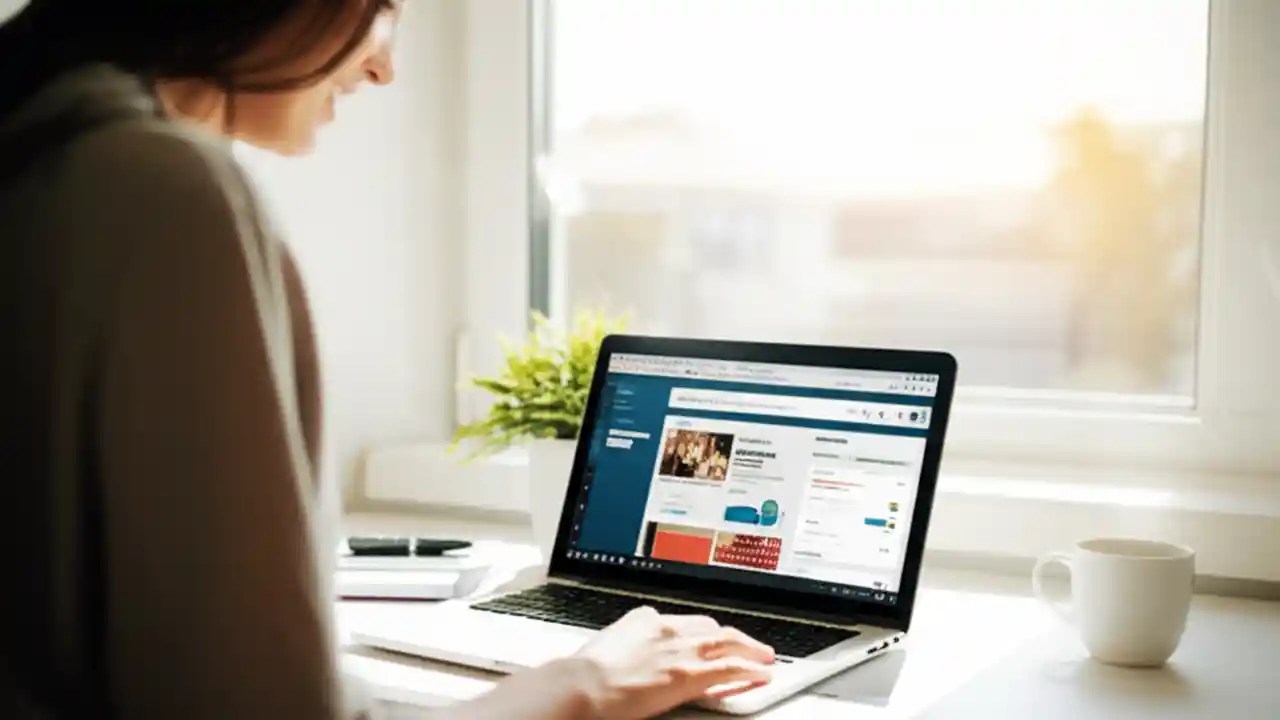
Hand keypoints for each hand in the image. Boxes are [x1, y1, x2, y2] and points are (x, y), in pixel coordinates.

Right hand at [572, 606, 775, 719]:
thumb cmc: (585, 674)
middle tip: (748, 644)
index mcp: (644, 618)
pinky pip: (730, 667)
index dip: (704, 633)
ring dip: (750, 649)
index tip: (713, 639)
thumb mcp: (607, 647)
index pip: (685, 622)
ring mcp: (681, 649)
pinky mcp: (690, 673)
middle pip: (710, 628)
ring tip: (765, 657)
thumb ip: (628, 645)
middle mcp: (668, 628)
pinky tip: (761, 673)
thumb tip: (631, 655)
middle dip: (732, 636)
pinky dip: (749, 669)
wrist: (584, 685)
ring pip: (727, 643)